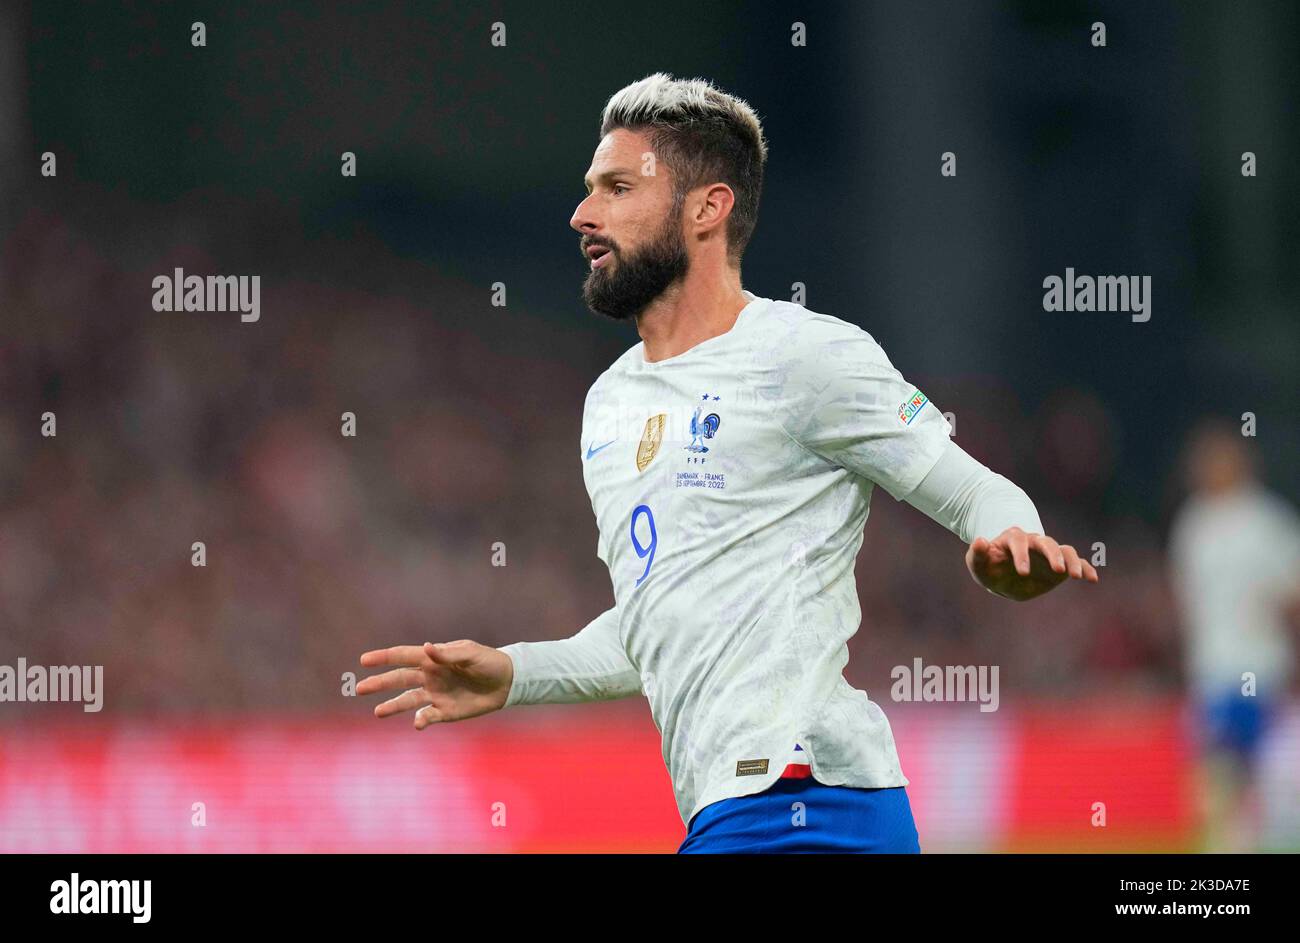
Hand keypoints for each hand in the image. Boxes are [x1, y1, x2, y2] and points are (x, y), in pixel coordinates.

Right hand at [357, 640, 514, 728]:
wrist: (507, 682)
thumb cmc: (489, 662)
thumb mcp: (471, 654)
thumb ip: (448, 653)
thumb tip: (426, 647)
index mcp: (433, 659)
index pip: (403, 656)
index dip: (383, 657)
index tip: (363, 660)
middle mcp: (429, 676)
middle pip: (399, 679)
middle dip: (379, 683)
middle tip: (359, 688)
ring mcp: (436, 694)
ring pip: (408, 700)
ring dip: (393, 706)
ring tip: (378, 712)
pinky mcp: (445, 711)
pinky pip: (428, 716)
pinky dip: (420, 720)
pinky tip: (417, 723)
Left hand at [965, 526, 1098, 600]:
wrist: (1002, 576)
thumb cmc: (989, 567)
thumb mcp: (978, 564)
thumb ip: (977, 554)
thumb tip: (979, 540)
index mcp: (1013, 539)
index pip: (1019, 542)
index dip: (1021, 556)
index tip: (1023, 573)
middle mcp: (1033, 542)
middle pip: (1046, 543)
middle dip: (1053, 555)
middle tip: (1058, 570)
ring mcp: (1048, 553)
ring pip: (1064, 550)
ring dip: (1072, 560)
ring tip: (1076, 576)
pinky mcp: (1060, 564)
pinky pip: (1076, 562)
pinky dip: (1085, 567)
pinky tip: (1092, 578)